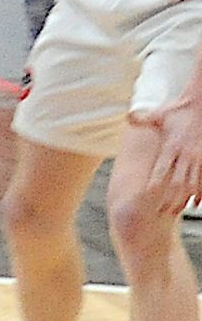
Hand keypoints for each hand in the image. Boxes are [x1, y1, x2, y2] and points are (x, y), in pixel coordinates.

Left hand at [129, 95, 201, 212]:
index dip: (155, 185)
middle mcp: (185, 154)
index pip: (161, 170)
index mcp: (171, 146)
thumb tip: (127, 117)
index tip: (148, 197)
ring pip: (193, 183)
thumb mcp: (159, 114)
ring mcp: (198, 157)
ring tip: (179, 210)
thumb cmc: (180, 110)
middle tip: (163, 211)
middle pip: (177, 182)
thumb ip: (142, 119)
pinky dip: (201, 192)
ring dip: (186, 198)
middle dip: (170, 198)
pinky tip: (197, 202)